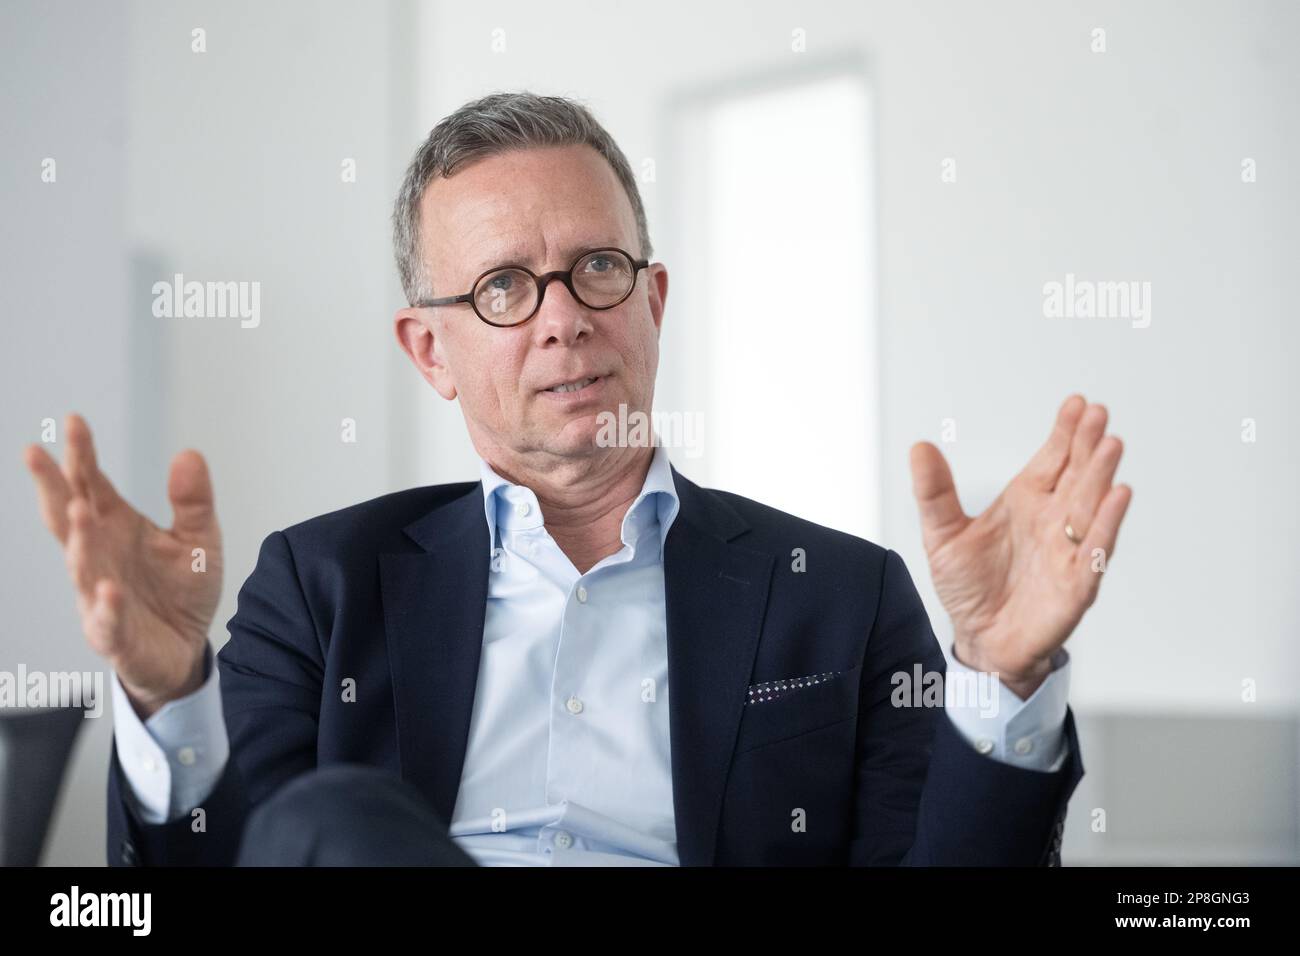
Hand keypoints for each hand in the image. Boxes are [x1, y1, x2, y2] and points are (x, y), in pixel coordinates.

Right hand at [23, 414, 222, 719]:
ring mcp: (100, 595)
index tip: (74, 421)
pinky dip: (106, 605)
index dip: (81, 455)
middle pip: (68, 517)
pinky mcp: (115, 635)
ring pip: (82, 566)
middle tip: (35, 453)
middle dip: (52, 487)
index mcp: (116, 527)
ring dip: (79, 540)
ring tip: (78, 510)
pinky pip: (108, 621)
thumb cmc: (181, 590)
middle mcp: (99, 556)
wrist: (186, 648)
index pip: (92, 485)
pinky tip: (109, 589)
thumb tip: (190, 454)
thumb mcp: (199, 539)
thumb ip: (193, 500)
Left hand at [908, 395, 1131, 698]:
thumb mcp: (941, 535)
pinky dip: (1106, 524)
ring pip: (1090, 505)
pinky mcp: (1076, 582)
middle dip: (1088, 444)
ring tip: (1111, 445)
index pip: (1052, 458)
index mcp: (1025, 501)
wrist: (981, 639)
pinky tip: (1117, 496)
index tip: (1076, 403)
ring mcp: (1068, 549)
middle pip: (1077, 474)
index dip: (1065, 432)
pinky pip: (1095, 550)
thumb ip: (934, 492)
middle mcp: (1053, 519)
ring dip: (1102, 476)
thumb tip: (920, 448)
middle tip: (1098, 414)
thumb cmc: (968, 587)